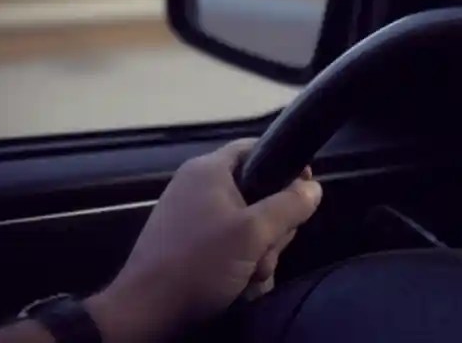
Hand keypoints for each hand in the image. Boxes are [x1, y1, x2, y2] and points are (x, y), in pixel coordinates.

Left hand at [87, 139, 322, 342]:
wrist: (146, 314)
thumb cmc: (199, 264)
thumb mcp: (253, 234)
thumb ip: (290, 206)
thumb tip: (315, 187)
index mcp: (209, 170)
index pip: (257, 148)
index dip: (286, 166)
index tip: (305, 191)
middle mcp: (199, 188)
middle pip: (259, 193)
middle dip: (272, 228)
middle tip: (266, 250)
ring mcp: (192, 218)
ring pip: (248, 226)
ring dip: (260, 253)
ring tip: (251, 275)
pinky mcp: (189, 247)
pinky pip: (230, 246)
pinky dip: (241, 265)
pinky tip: (241, 286)